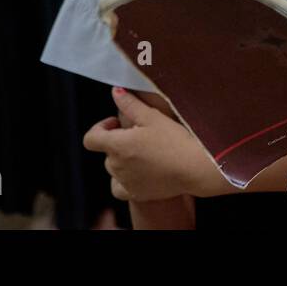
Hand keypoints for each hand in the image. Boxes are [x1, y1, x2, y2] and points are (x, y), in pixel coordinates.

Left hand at [82, 87, 223, 201]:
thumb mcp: (153, 117)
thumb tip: (116, 92)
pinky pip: (119, 187)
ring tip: (145, 151)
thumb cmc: (175, 141)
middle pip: (106, 152)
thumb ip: (130, 104)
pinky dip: (123, 180)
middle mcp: (117, 166)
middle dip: (118, 141)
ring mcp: (125, 181)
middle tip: (140, 134)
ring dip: (123, 159)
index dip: (100, 127)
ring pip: (114, 168)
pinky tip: (137, 172)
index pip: (91, 139)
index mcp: (118, 145)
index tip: (115, 123)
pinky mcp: (136, 193)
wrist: (195, 167)